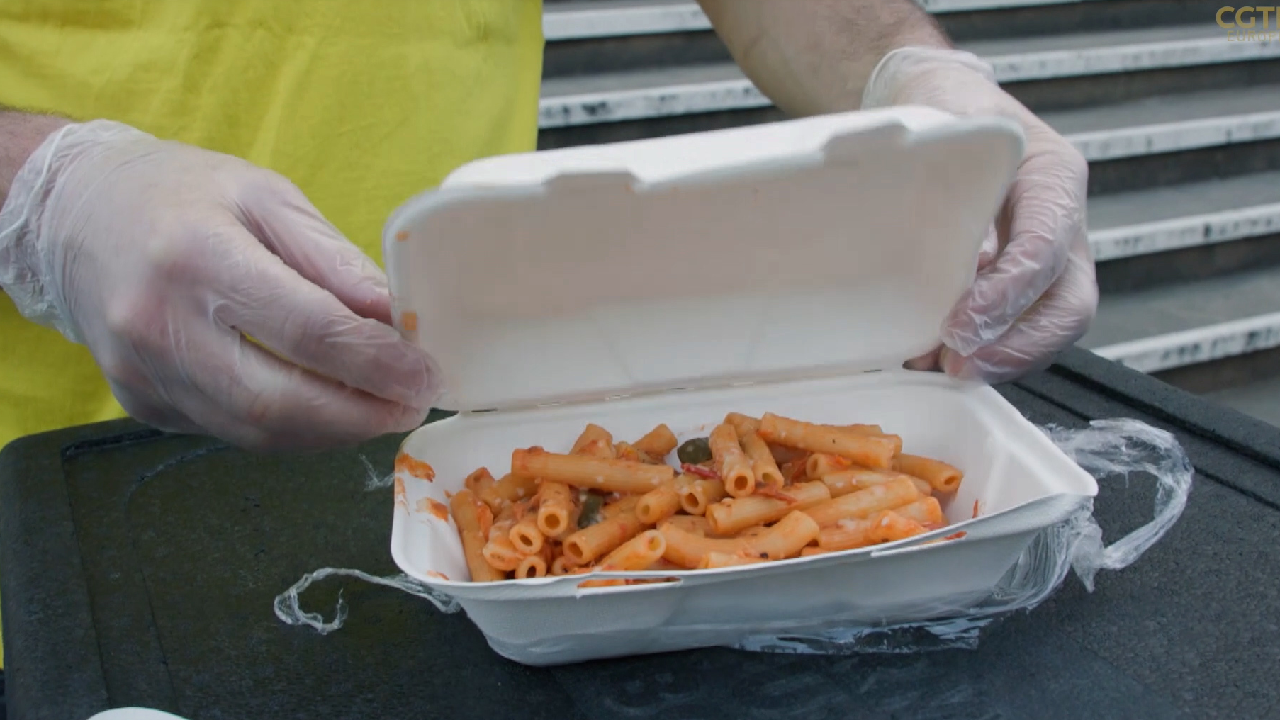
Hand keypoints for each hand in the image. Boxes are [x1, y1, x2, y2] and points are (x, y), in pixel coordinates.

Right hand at [0, 120, 438, 449]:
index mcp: (197, 256)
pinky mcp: (140, 402)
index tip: (425, 375)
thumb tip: (398, 320)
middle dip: (362, 415)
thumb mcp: (268, 197)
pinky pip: (232, 432)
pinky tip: (326, 408)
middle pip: (279, 401)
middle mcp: (159, 323)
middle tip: (412, 407)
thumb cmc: (184, 196)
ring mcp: (142, 372)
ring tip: (379, 409)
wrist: (76, 215)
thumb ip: (335, 262)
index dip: (377, 364)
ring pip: (257, 432)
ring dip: (333, 431)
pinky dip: (292, 429)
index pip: (307, 331)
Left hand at [861, 47, 1098, 383]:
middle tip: (958, 361)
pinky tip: (940, 361)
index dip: (1009, 293)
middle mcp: (1064, 222)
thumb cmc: (946, 111)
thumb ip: (950, 181)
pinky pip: (1022, 329)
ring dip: (1002, 358)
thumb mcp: (946, 124)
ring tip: (945, 368)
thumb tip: (948, 259)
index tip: (962, 323)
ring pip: (1052, 326)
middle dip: (1017, 344)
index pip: (1047, 245)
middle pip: (1069, 303)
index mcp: (1052, 175)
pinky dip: (988, 353)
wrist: (944, 104)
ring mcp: (1051, 257)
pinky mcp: (1024, 282)